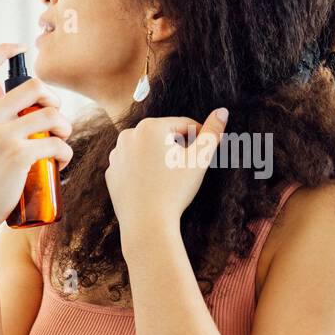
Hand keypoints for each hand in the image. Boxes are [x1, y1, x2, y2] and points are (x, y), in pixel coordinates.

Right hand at [0, 43, 73, 231]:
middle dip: (53, 98)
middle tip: (54, 116)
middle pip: (33, 85)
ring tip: (62, 139)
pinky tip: (62, 161)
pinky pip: (56, 145)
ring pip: (51, 115)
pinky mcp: (19, 156)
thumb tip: (18, 105)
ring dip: (65, 126)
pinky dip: (65, 152)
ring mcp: (3, 136)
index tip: (20, 48)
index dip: (3, 49)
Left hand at [105, 109, 228, 235]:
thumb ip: (212, 132)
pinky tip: (153, 185)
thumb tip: (222, 111)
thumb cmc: (175, 190)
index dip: (199, 138)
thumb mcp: (200, 159)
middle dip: (178, 147)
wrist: (146, 224)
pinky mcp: (111, 172)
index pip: (183, 124)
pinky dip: (144, 171)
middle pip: (163, 135)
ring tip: (169, 178)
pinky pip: (134, 165)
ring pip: (147, 149)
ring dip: (161, 157)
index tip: (206, 153)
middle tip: (186, 169)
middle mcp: (127, 136)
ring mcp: (116, 155)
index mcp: (149, 126)